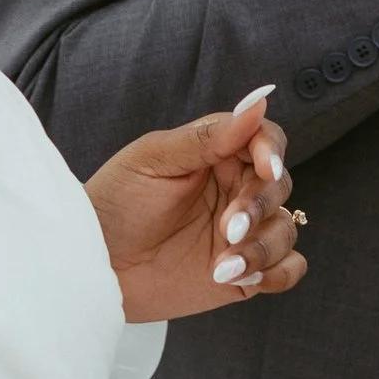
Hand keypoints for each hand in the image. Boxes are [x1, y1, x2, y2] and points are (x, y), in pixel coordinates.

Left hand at [85, 90, 308, 323]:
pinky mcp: (244, 272)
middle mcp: (234, 190)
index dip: (273, 152)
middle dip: (259, 206)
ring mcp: (242, 233)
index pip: (265, 141)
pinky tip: (245, 276)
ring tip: (223, 266)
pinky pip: (288, 268)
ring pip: (285, 229)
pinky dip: (279, 271)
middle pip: (280, 186)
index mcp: (216, 155)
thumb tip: (259, 102)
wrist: (91, 266)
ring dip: (263, 246)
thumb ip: (206, 137)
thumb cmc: (112, 204)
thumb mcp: (152, 160)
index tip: (265, 169)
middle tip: (228, 228)